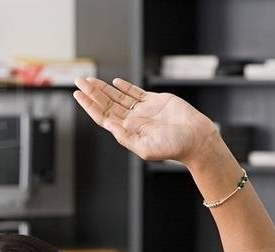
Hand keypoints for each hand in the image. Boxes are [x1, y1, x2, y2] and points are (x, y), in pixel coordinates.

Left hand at [73, 75, 218, 168]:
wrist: (195, 138)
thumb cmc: (174, 148)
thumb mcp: (146, 148)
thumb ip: (126, 137)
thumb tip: (109, 125)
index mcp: (128, 132)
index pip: (103, 117)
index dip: (89, 106)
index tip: (78, 95)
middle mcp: (133, 121)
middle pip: (107, 105)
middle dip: (92, 93)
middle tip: (79, 80)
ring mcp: (143, 111)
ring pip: (118, 97)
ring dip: (104, 88)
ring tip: (90, 80)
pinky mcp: (155, 101)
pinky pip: (136, 93)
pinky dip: (125, 87)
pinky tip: (115, 83)